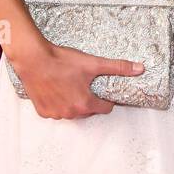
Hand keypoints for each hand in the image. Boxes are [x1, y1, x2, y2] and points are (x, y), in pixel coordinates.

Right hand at [5, 35, 145, 118]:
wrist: (33, 59)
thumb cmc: (61, 61)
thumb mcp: (93, 63)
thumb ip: (118, 67)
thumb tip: (139, 69)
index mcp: (85, 104)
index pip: (105, 108)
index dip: (105, 98)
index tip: (99, 88)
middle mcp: (71, 113)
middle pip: (88, 111)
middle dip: (89, 100)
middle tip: (82, 83)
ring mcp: (56, 114)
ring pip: (72, 112)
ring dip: (73, 103)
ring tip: (68, 85)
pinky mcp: (43, 112)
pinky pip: (56, 111)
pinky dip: (58, 104)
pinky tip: (56, 90)